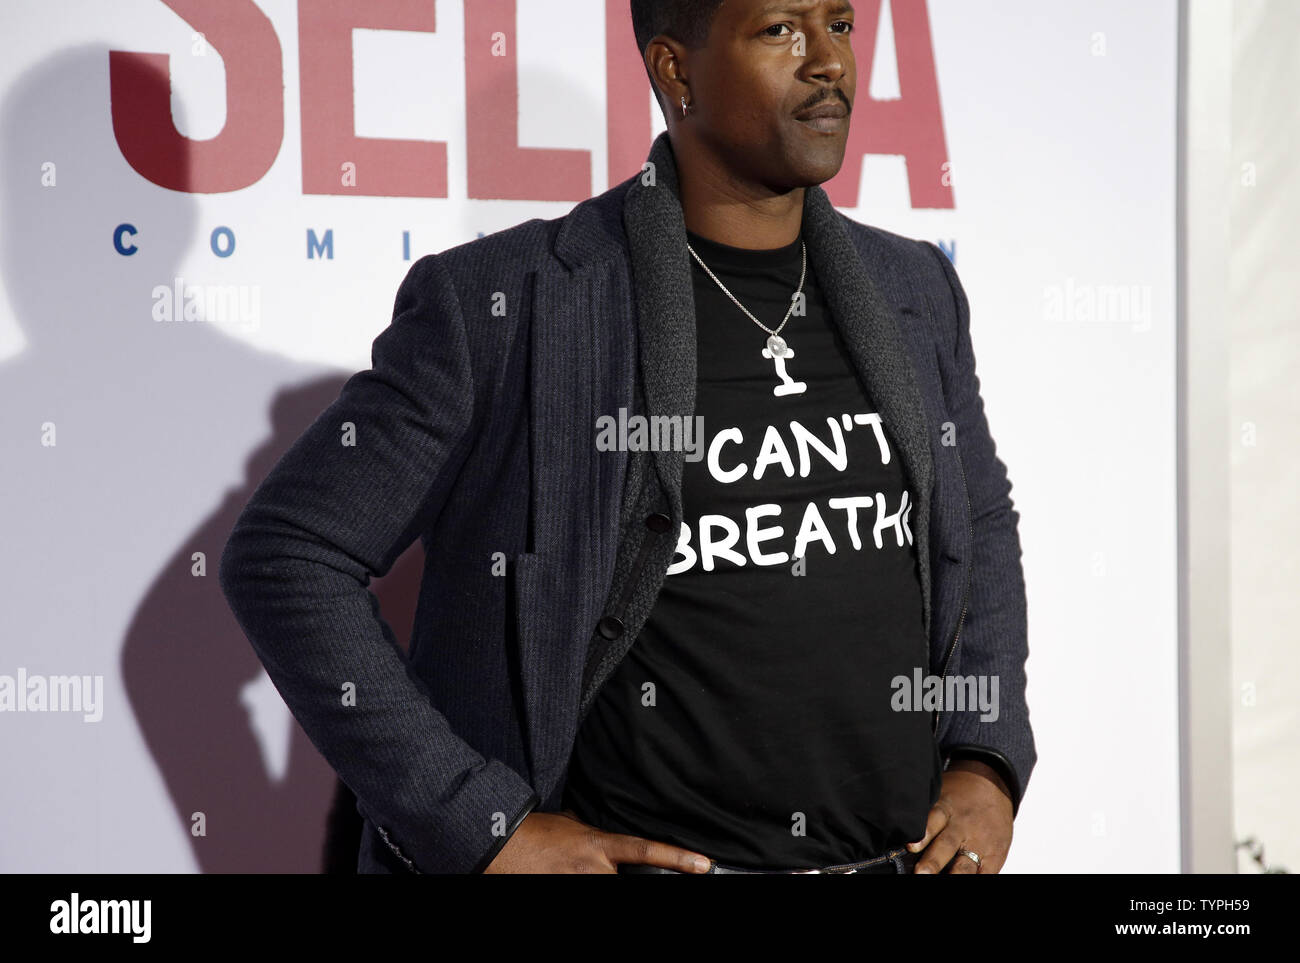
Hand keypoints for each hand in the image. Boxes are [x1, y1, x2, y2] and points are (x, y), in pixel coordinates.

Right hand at [483, 808, 714, 873]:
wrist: (502, 845)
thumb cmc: (535, 833)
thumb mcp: (571, 825)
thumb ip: (594, 834)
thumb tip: (606, 840)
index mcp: (598, 844)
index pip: (646, 850)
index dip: (678, 858)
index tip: (704, 865)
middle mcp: (595, 869)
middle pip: (627, 881)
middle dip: (615, 877)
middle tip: (588, 865)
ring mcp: (581, 885)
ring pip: (608, 887)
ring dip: (594, 878)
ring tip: (570, 866)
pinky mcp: (566, 894)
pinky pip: (586, 894)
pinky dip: (579, 881)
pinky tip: (565, 872)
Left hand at [908, 760, 1012, 872]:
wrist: (993, 785)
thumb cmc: (958, 793)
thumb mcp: (939, 794)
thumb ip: (924, 814)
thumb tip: (898, 833)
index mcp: (946, 809)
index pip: (933, 820)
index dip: (923, 833)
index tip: (911, 846)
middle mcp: (962, 827)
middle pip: (947, 845)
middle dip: (933, 862)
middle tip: (921, 874)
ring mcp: (980, 843)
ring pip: (966, 865)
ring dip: (954, 876)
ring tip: (941, 882)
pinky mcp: (995, 855)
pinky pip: (985, 873)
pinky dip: (976, 877)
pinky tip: (966, 880)